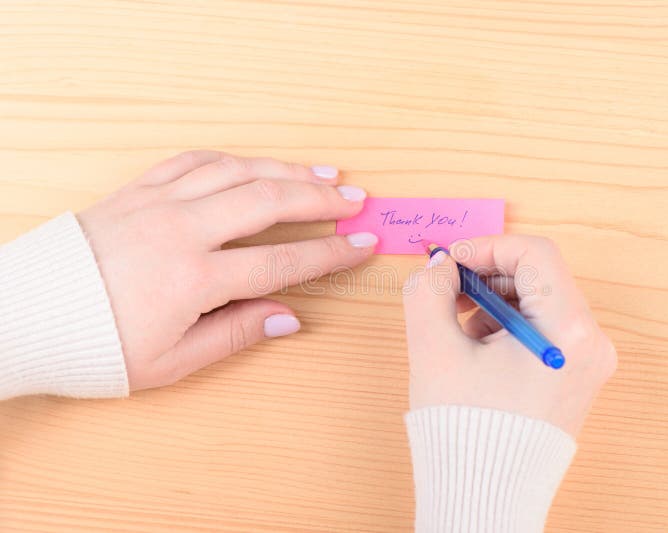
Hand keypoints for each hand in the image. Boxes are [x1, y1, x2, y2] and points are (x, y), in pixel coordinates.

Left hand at [78, 151, 376, 390]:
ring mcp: (157, 203)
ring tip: (323, 175)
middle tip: (355, 200)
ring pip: (236, 172)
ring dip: (284, 170)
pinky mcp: (137, 190)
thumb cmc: (96, 345)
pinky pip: (192, 161)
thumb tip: (288, 317)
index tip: (362, 245)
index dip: (329, 254)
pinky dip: (232, 159)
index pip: (281, 262)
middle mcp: (180, 231)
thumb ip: (234, 334)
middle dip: (319, 200)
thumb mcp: (169, 361)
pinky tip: (254, 164)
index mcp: (192, 279)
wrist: (27, 315)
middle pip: (267, 202)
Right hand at [402, 235, 615, 437]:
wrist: (485, 497)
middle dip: (488, 275)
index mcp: (568, 332)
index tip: (451, 261)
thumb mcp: (434, 350)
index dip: (486, 246)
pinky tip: (477, 347)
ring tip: (459, 327)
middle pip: (540, 277)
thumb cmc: (464, 430)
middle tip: (448, 289)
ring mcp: (589, 363)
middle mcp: (591, 344)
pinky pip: (545, 329)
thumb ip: (428, 292)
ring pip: (541, 301)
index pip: (534, 255)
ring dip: (496, 300)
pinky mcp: (576, 377)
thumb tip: (439, 266)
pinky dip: (509, 324)